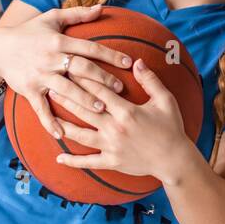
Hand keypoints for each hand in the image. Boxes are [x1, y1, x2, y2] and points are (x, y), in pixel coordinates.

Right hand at [0, 4, 132, 137]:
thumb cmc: (28, 32)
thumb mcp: (52, 18)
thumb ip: (78, 14)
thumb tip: (102, 7)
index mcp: (59, 41)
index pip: (90, 48)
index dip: (110, 54)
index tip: (129, 62)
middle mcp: (51, 58)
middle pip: (81, 69)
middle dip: (102, 79)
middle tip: (120, 88)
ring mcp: (40, 76)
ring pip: (65, 90)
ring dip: (83, 100)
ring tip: (101, 108)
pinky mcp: (29, 90)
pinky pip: (40, 108)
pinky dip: (49, 122)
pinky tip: (61, 134)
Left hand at [52, 60, 190, 182]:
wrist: (175, 160)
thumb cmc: (171, 127)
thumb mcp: (165, 100)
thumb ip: (149, 80)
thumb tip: (136, 61)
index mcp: (126, 111)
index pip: (99, 91)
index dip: (83, 79)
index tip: (71, 68)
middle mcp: (115, 128)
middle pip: (85, 109)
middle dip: (67, 96)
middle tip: (52, 86)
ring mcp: (111, 146)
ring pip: (80, 134)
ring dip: (63, 124)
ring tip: (49, 114)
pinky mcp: (111, 161)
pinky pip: (88, 162)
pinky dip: (72, 161)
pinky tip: (59, 156)